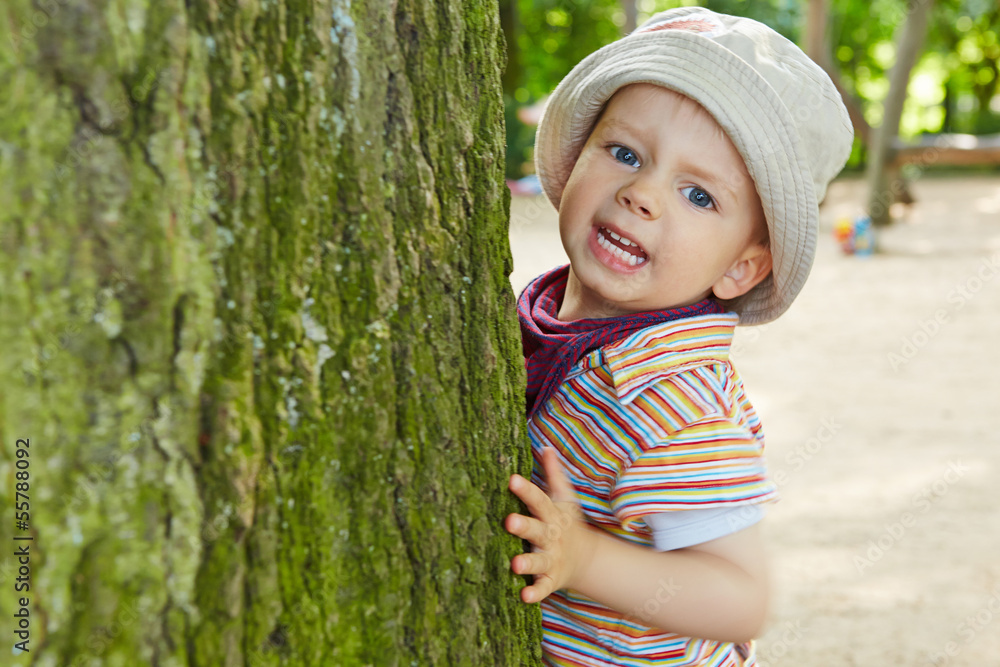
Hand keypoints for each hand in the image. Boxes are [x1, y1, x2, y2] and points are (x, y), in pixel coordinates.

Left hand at [505, 447, 592, 602]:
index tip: (511, 479)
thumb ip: (553, 474)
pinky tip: (523, 596)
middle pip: (537, 529)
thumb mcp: (563, 498)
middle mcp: (552, 536)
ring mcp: (553, 558)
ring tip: (514, 565)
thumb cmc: (565, 522)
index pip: (538, 499)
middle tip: (508, 521)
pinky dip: (536, 593)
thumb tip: (545, 446)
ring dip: (528, 563)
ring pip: (540, 560)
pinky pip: (544, 588)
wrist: (586, 558)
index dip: (525, 490)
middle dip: (524, 525)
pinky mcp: (552, 579)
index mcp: (552, 514)